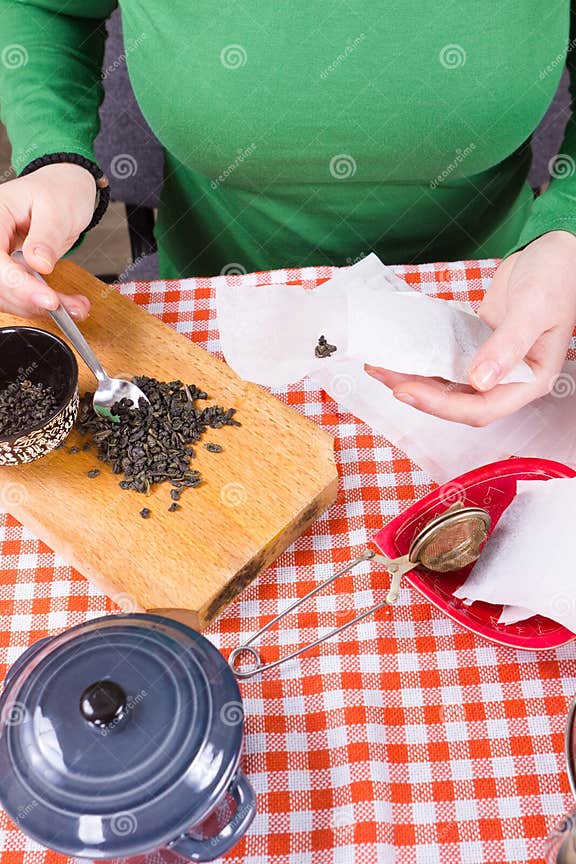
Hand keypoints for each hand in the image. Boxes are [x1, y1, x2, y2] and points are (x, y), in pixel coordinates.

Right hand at [0, 163, 95, 319]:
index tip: (48, 299)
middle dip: (31, 300)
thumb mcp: (58, 208)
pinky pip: (19, 296)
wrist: (66, 191)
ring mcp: (0, 257)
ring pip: (7, 295)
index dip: (17, 283)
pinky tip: (65, 304)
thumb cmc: (60, 191)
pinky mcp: (12, 272)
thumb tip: (38, 263)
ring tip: (74, 306)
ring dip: (38, 308)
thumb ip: (46, 235)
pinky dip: (41, 306)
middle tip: (67, 307)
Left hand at [365, 230, 575, 425]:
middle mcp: (508, 379)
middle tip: (383, 375)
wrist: (557, 252)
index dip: (441, 405)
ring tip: (381, 365)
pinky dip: (423, 357)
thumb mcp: (534, 308)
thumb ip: (508, 344)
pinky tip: (400, 350)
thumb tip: (479, 379)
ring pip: (447, 382)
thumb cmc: (558, 277)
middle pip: (457, 401)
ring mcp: (490, 363)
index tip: (406, 390)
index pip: (480, 408)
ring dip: (415, 377)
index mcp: (529, 380)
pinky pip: (446, 360)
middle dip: (419, 392)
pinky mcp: (476, 346)